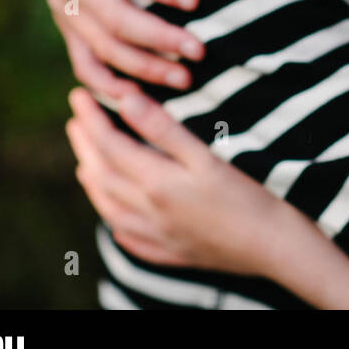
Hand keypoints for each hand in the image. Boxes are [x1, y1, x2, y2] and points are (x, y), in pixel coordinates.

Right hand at [27, 0, 203, 96]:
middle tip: (200, 51)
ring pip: (101, 48)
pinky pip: (85, 63)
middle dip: (157, 38)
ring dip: (143, 68)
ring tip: (187, 81)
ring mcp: (65, 8)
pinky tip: (141, 102)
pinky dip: (108, 87)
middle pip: (113, 18)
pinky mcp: (68, 26)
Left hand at [66, 87, 280, 275]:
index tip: (78, 96)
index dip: (91, 119)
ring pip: (109, 208)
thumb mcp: (205, 157)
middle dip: (85, 146)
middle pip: (101, 175)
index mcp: (155, 183)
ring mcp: (157, 236)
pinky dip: (115, 223)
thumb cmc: (245, 198)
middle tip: (75, 122)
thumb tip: (126, 99)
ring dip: (92, 182)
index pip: (109, 145)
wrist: (273, 247)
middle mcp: (147, 212)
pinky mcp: (171, 252)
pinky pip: (130, 239)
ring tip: (84, 164)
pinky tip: (116, 220)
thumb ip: (163, 128)